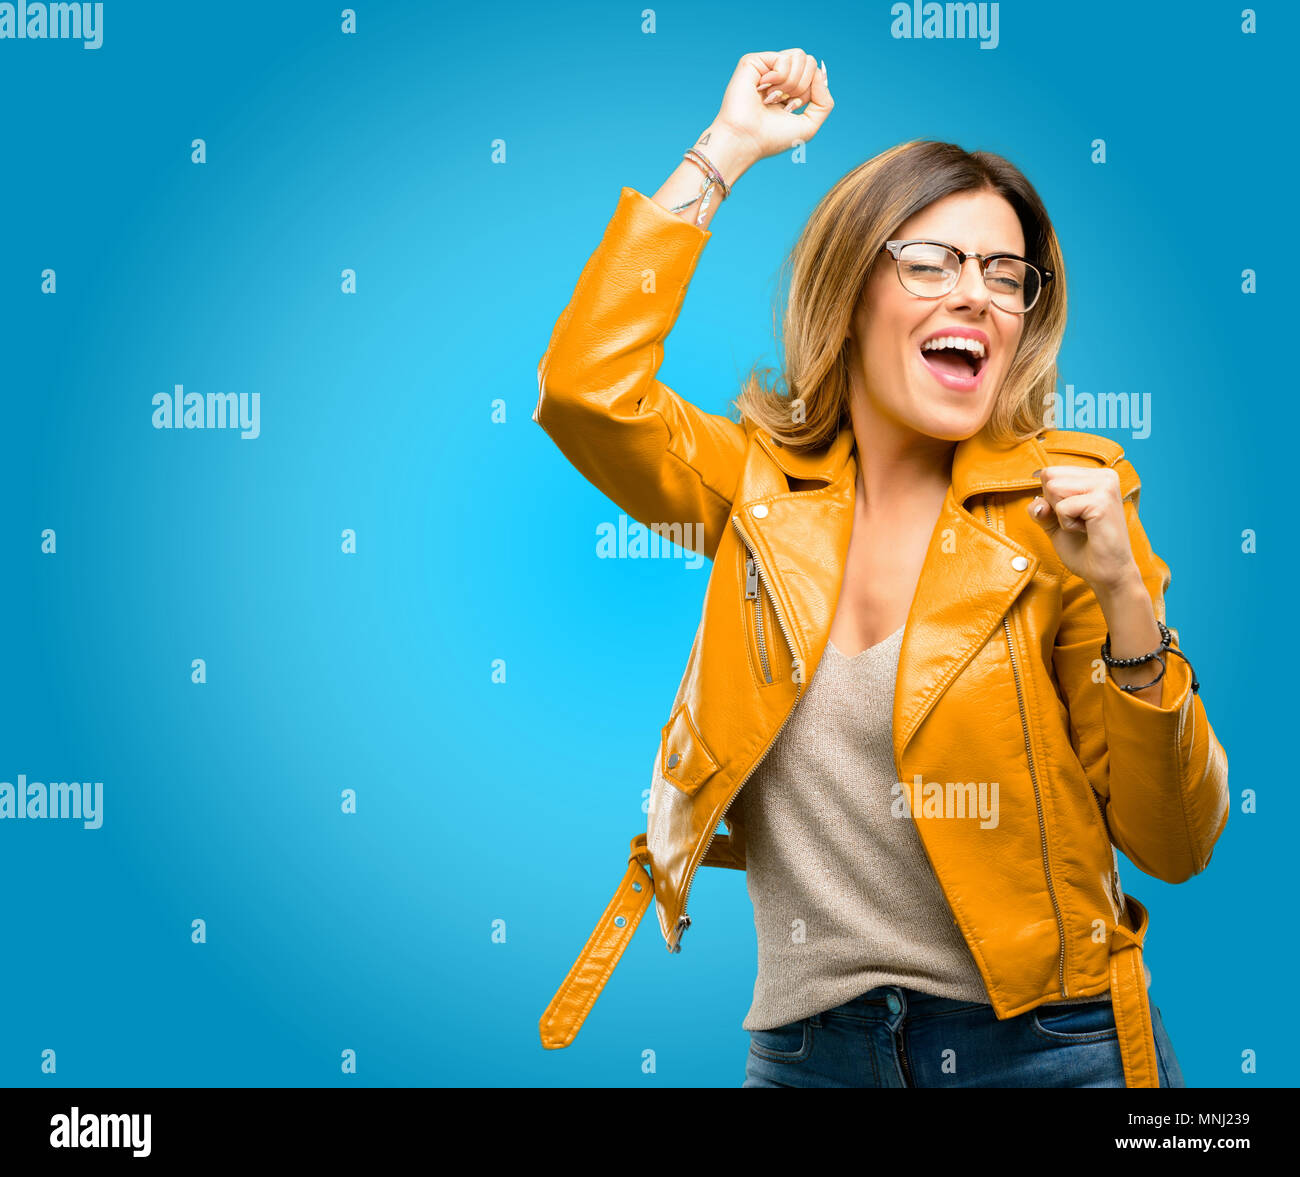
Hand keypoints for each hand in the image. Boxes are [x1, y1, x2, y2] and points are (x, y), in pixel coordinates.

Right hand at [714, 49, 832, 163]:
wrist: (747, 141)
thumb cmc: (772, 138)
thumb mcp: (810, 124)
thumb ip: (825, 101)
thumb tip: (820, 71)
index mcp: (790, 89)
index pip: (815, 75)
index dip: (809, 94)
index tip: (790, 110)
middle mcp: (778, 76)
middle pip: (810, 62)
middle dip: (802, 87)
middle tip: (782, 103)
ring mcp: (766, 67)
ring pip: (800, 56)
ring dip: (791, 83)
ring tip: (772, 97)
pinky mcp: (753, 62)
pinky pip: (783, 58)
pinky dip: (779, 77)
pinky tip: (763, 89)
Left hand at [1026, 465, 1141, 592]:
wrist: (1107, 573)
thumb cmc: (1085, 548)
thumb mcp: (1054, 523)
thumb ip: (1040, 508)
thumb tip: (1036, 503)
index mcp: (1096, 475)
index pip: (1049, 472)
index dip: (1050, 499)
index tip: (1073, 514)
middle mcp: (1104, 475)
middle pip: (1049, 476)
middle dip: (1054, 505)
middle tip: (1079, 521)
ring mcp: (1105, 486)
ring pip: (1053, 488)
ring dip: (1061, 514)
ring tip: (1083, 525)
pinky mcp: (1101, 501)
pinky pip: (1061, 507)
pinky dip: (1067, 524)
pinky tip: (1087, 531)